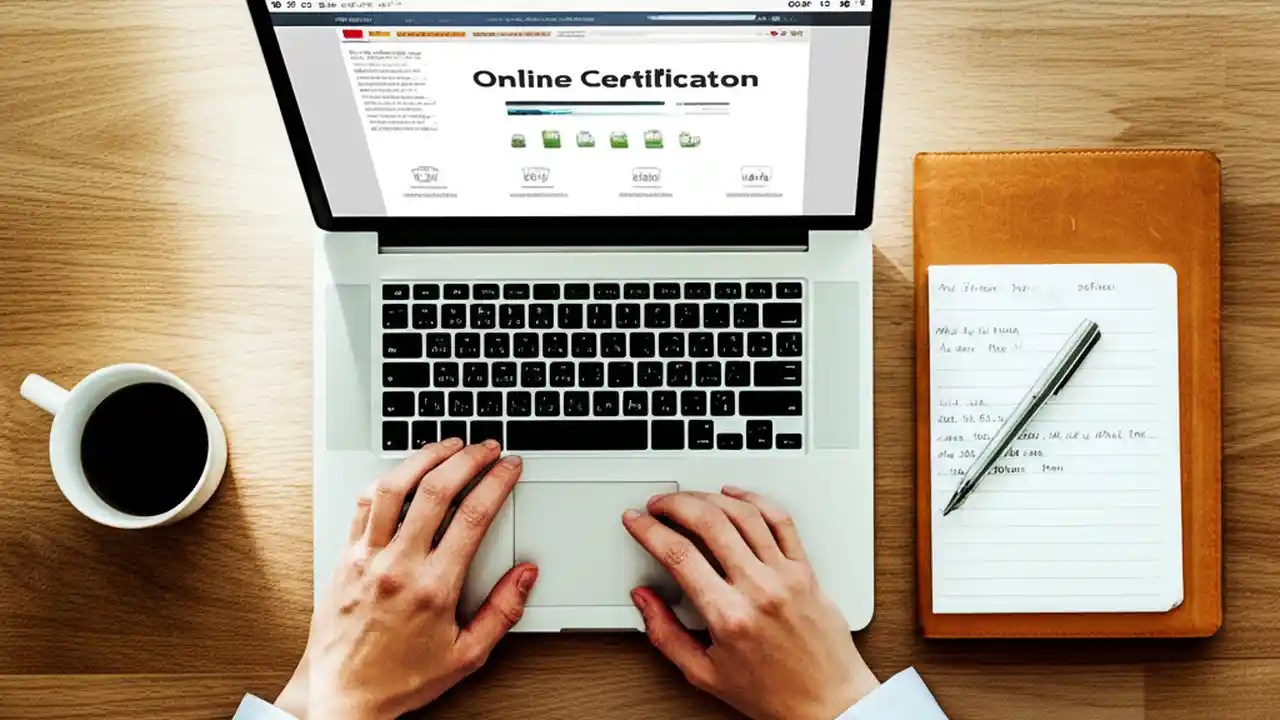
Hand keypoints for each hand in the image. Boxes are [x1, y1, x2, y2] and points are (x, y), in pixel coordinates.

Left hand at [276, 439, 536, 719]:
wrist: (342, 697)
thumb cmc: (401, 679)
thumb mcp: (467, 655)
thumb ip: (502, 611)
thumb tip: (527, 575)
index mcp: (433, 588)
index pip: (472, 516)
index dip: (497, 482)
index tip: (510, 468)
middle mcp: (398, 566)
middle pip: (436, 490)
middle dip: (468, 458)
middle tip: (486, 447)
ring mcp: (366, 557)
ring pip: (395, 487)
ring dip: (425, 457)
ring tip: (448, 445)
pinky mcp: (344, 557)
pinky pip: (363, 504)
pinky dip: (387, 479)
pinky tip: (404, 470)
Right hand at [624, 486, 879, 719]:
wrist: (828, 702)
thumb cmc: (772, 694)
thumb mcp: (704, 674)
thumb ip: (666, 634)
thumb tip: (644, 599)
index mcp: (729, 617)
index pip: (679, 555)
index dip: (648, 530)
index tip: (636, 521)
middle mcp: (759, 589)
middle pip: (709, 522)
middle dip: (674, 504)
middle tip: (658, 504)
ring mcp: (786, 576)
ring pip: (743, 514)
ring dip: (708, 497)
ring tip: (689, 498)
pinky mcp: (806, 570)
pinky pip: (781, 520)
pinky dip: (754, 499)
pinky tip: (734, 496)